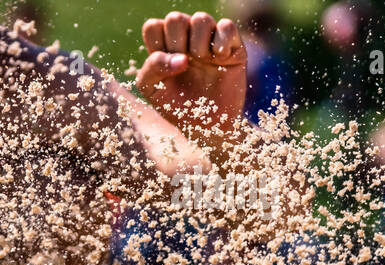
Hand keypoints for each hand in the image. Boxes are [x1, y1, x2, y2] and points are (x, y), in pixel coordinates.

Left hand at [137, 12, 247, 139]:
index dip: (157, 43)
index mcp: (164, 48)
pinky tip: (220, 59)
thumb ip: (151, 69)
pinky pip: (227, 25)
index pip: (153, 26)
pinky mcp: (233, 45)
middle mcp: (186, 40)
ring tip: (203, 61)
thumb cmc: (177, 107)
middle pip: (175, 18)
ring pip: (201, 18)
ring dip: (198, 42)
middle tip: (184, 64)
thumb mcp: (153, 90)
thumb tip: (180, 57)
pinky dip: (221, 41)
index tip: (164, 65)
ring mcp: (209, 41)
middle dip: (176, 42)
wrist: (208, 126)